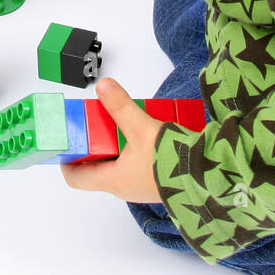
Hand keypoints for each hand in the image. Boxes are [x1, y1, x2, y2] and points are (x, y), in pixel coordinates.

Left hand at [61, 78, 164, 202]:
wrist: (209, 178)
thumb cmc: (171, 162)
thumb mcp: (140, 127)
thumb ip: (120, 106)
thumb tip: (103, 87)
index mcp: (112, 180)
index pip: (76, 178)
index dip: (67, 160)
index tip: (66, 143)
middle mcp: (124, 188)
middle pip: (98, 167)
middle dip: (96, 144)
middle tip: (98, 124)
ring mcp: (142, 187)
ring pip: (121, 164)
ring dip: (119, 145)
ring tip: (125, 123)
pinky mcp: (158, 181)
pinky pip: (140, 165)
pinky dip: (137, 149)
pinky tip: (149, 131)